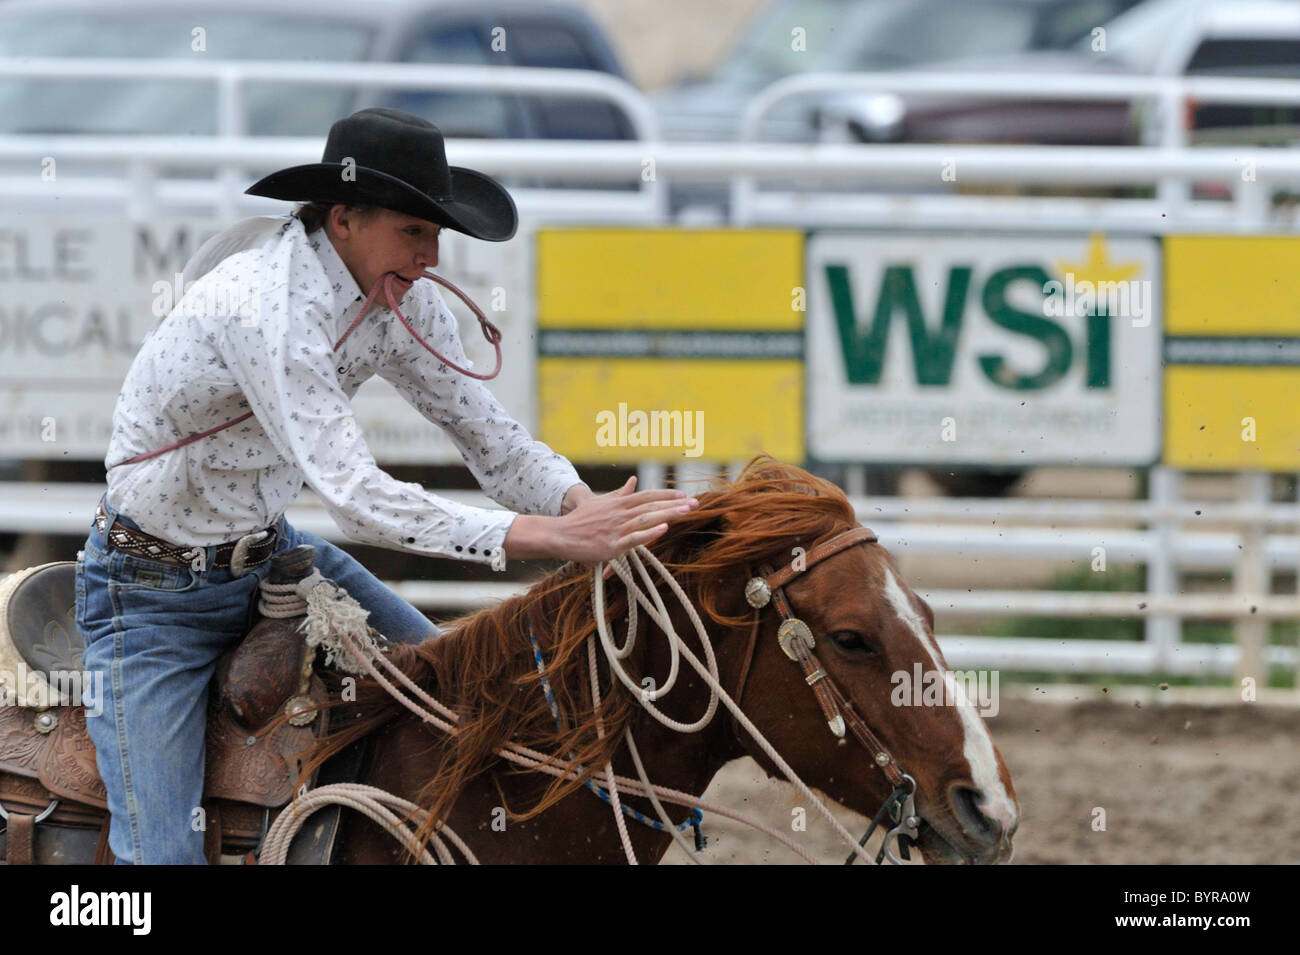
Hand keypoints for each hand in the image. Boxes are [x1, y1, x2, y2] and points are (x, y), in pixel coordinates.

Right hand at [503, 476, 697, 562]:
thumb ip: (620, 493)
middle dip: (675, 505)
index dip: (667, 495)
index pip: (648, 496)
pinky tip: (663, 529)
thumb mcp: (601, 502)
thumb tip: (633, 480)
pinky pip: (634, 538)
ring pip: (646, 519)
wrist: (561, 534)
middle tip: (695, 504)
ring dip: (668, 514)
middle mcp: (621, 513)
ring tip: (686, 512)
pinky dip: (649, 533)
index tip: (685, 495)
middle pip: (652, 506)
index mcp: (619, 504)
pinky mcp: (612, 545)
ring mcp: (617, 529)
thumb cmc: (581, 520)